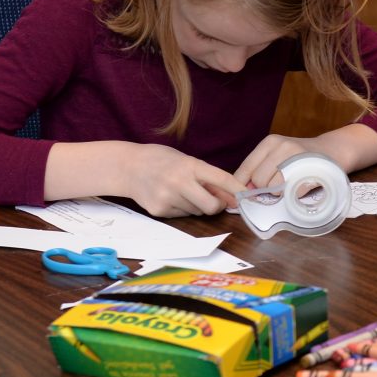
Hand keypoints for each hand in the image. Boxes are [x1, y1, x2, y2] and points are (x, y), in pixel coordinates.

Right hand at [121, 144, 243, 216]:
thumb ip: (208, 178)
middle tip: (214, 200)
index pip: (222, 179)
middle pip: (212, 206)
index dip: (238, 190)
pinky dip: (182, 209)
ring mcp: (167, 198)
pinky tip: (170, 197)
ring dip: (197, 206)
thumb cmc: (161, 160)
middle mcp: (179, 182)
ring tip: (182, 191)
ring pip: (197, 212)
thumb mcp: (186, 160)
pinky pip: (182, 215)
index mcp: (189, 165)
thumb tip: (232, 197)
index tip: (248, 198)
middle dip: (217, 206)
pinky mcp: (159, 210)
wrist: (128, 167)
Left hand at [235, 134, 337, 189]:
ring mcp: (297, 158)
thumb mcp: (277, 154)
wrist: (333, 150)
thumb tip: (243, 191)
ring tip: (289, 185)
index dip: (242, 185)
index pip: (246, 168)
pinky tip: (300, 186)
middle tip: (276, 187)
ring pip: (273, 188)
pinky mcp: (310, 171)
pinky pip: (292, 192)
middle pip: (259, 179)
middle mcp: (283, 147)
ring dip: (279, 193)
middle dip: (264, 189)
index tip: (243, 197)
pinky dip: (294, 195)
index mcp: (270, 142)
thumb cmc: (300, 156)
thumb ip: (259, 168)